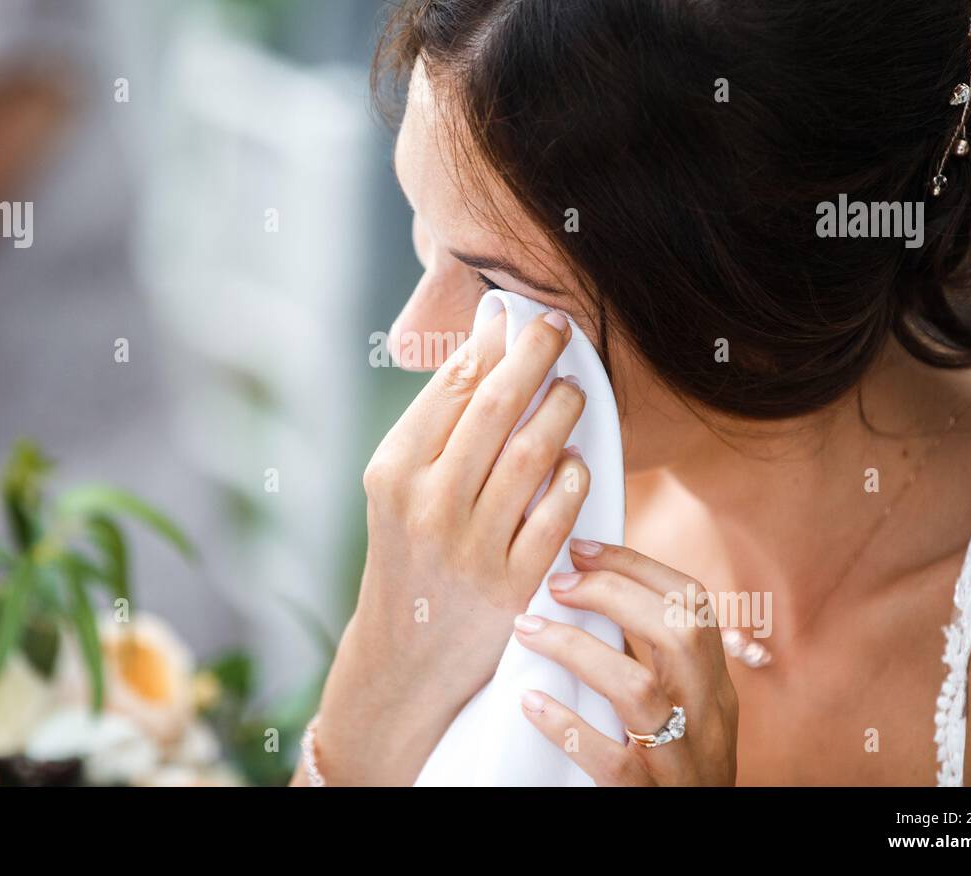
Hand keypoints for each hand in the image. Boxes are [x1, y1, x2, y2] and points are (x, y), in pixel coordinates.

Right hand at [314, 309, 589, 783]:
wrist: (404, 655)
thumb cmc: (409, 552)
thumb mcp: (399, 487)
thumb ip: (437, 425)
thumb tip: (487, 343)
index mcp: (394, 469)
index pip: (455, 383)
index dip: (496, 340)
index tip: (521, 314)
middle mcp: (428, 504)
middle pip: (499, 406)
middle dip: (537, 354)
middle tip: (562, 326)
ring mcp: (471, 547)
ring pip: (535, 453)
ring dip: (564, 409)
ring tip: (574, 390)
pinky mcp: (512, 586)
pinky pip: (558, 514)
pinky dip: (574, 477)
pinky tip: (575, 461)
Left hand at [514, 540, 738, 785]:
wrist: (696, 844)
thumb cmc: (674, 769)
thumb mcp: (685, 711)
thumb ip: (651, 661)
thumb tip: (590, 594)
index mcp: (716, 685)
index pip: (692, 603)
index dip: (637, 565)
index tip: (582, 547)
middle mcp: (709, 715)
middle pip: (677, 632)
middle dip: (612, 593)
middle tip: (557, 583)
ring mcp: (682, 759)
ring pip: (640, 691)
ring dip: (578, 650)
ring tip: (528, 629)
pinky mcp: (648, 798)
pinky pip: (610, 759)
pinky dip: (568, 726)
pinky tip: (531, 704)